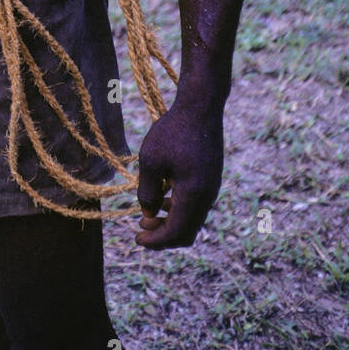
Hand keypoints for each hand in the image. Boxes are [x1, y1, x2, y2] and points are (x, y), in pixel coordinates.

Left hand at [134, 100, 223, 249]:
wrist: (200, 108)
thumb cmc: (173, 131)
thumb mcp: (150, 160)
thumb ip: (147, 191)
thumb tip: (148, 215)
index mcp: (193, 194)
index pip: (176, 232)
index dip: (155, 241)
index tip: (136, 239)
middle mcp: (207, 196)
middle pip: (187, 232)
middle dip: (163, 235)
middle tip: (141, 229)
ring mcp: (212, 188)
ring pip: (192, 219)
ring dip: (171, 222)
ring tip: (148, 215)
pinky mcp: (211, 179)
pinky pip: (196, 205)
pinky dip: (179, 209)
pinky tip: (164, 197)